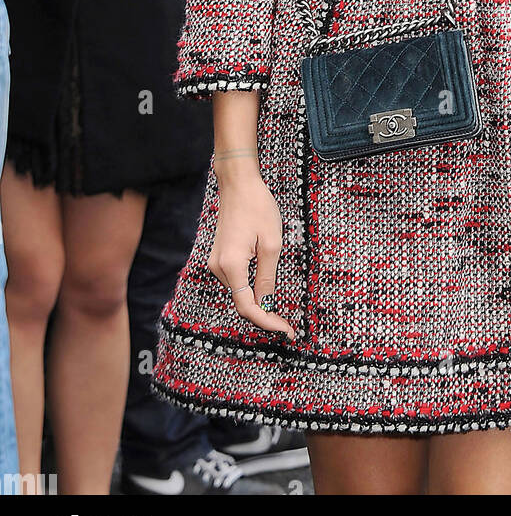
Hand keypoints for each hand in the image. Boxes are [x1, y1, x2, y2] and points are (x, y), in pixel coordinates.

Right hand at [208, 174, 296, 339]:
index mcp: (231, 265)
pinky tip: (266, 296)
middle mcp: (218, 267)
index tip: (286, 331)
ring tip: (280, 314)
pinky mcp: (220, 258)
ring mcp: (217, 262)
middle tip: (287, 327)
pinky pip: (236, 282)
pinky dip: (250, 293)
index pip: (247, 307)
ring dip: (258, 305)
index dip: (267, 322)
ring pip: (238, 294)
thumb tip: (267, 305)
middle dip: (264, 317)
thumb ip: (267, 277)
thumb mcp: (271, 244)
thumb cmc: (258, 207)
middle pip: (241, 303)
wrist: (238, 184)